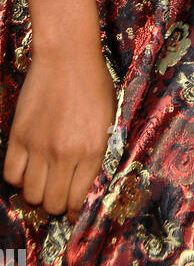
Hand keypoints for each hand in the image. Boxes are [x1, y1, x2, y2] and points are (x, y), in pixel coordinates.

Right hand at [2, 45, 116, 221]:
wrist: (67, 56)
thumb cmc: (94, 85)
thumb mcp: (109, 119)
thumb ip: (98, 152)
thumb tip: (88, 182)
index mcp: (93, 150)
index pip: (80, 199)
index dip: (76, 209)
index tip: (74, 206)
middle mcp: (65, 153)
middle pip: (53, 203)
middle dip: (57, 203)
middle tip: (58, 192)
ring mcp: (39, 146)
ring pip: (31, 194)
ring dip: (37, 192)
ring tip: (43, 179)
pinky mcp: (19, 135)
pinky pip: (11, 174)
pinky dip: (18, 176)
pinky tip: (27, 166)